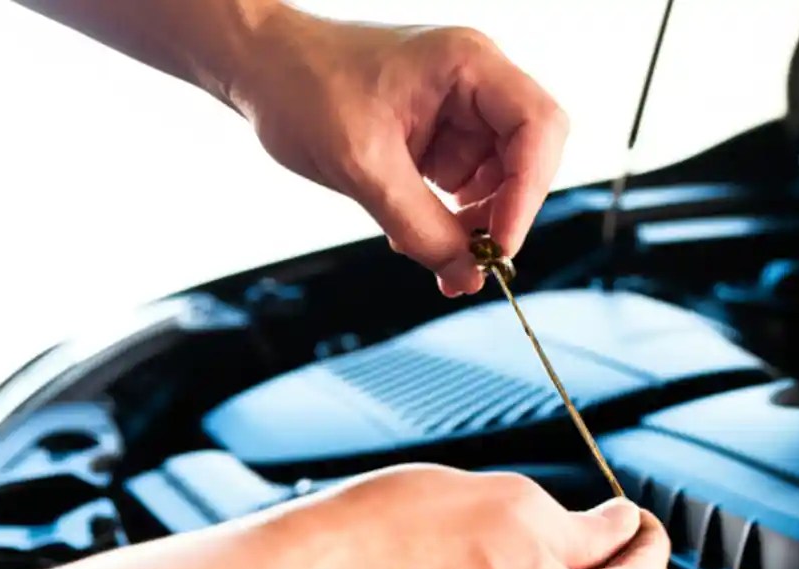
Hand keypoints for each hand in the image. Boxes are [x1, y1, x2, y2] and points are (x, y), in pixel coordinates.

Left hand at [227, 10, 568, 296]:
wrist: (260, 69)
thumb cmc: (301, 85)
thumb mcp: (362, 167)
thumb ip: (420, 226)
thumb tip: (467, 275)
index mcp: (468, 64)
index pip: (537, 128)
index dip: (529, 192)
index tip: (500, 244)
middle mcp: (475, 83)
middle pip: (529, 157)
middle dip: (503, 213)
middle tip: (472, 259)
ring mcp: (462, 111)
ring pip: (502, 180)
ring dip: (475, 223)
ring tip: (434, 251)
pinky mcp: (444, 136)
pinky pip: (469, 187)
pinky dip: (450, 219)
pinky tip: (416, 232)